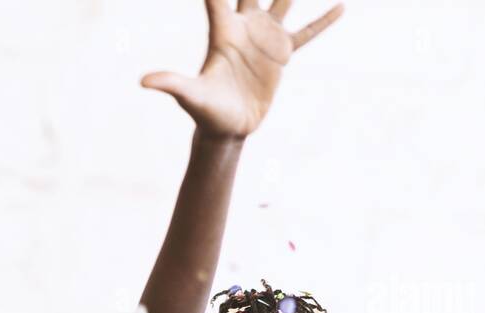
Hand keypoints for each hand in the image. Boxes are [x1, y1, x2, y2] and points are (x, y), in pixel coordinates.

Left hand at [141, 0, 342, 138]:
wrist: (227, 128)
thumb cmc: (205, 111)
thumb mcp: (190, 96)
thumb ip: (171, 83)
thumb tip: (143, 82)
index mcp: (222, 31)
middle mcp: (245, 27)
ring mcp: (265, 39)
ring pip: (283, 1)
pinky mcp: (281, 56)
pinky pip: (307, 34)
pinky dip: (322, 22)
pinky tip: (340, 7)